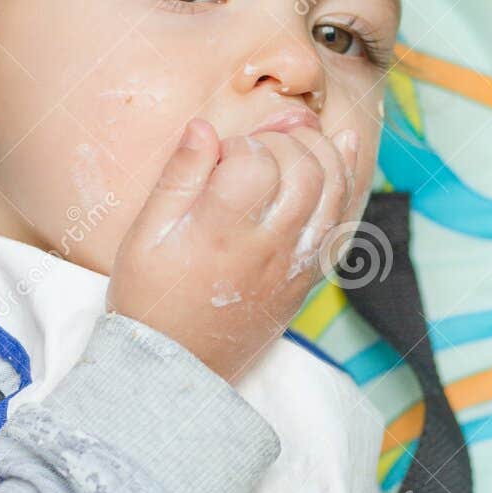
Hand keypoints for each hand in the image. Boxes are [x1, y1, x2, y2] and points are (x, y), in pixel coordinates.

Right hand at [107, 116, 362, 381]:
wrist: (177, 366)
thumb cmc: (152, 299)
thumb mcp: (145, 236)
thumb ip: (179, 177)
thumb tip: (203, 126)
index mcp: (222, 232)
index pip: (258, 161)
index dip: (241, 144)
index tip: (219, 159)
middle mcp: (268, 246)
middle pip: (305, 167)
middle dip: (281, 142)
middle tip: (252, 153)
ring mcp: (295, 263)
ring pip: (333, 186)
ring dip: (317, 151)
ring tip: (288, 146)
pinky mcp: (307, 276)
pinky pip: (341, 219)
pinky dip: (346, 176)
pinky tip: (341, 145)